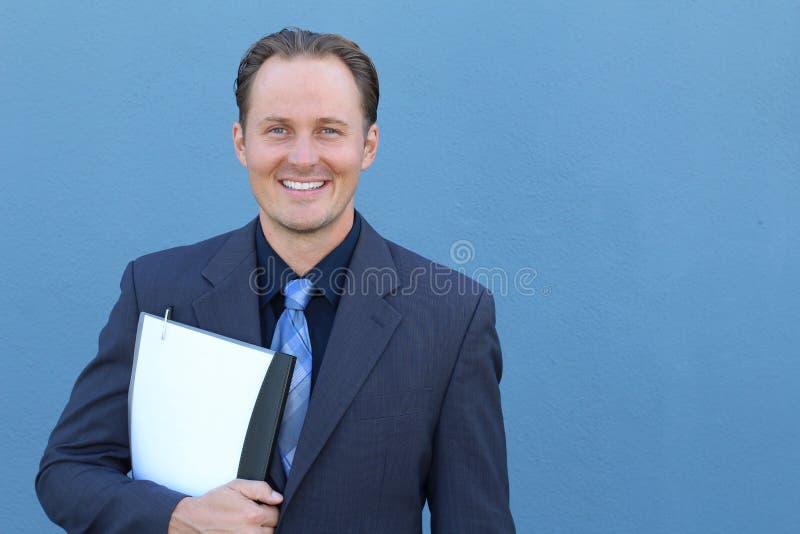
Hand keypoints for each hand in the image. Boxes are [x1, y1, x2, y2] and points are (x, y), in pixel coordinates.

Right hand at [168, 479, 282, 532]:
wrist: (192, 521)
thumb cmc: (212, 504)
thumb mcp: (236, 486)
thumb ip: (261, 489)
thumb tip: (278, 498)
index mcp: (253, 515)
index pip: (276, 514)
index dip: (270, 509)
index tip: (262, 507)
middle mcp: (251, 532)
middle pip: (273, 529)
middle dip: (266, 521)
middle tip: (253, 517)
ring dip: (260, 531)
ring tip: (247, 524)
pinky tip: (243, 530)